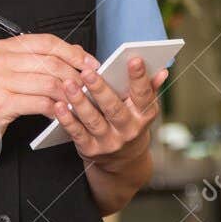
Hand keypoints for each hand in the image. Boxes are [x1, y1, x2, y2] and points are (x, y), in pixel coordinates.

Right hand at [0, 35, 93, 148]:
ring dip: (69, 93)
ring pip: (48, 82)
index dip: (73, 52)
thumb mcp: (7, 76)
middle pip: (50, 61)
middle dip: (76, 73)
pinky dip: (56, 108)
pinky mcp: (0, 102)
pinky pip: (40, 102)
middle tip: (91, 85)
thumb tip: (74, 53)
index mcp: (2, 49)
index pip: (46, 42)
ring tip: (80, 101)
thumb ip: (35, 63)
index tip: (91, 63)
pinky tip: (61, 113)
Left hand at [54, 57, 168, 169]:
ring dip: (79, 102)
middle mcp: (128, 130)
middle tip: (87, 72)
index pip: (144, 95)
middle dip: (100, 89)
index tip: (134, 59)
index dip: (140, 77)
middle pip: (114, 108)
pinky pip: (77, 133)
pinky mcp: (90, 150)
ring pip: (93, 120)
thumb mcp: (143, 109)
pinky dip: (67, 120)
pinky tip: (59, 106)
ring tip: (69, 85)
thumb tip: (162, 71)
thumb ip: (149, 88)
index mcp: (143, 115)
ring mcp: (109, 142)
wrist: (123, 162)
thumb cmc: (131, 124)